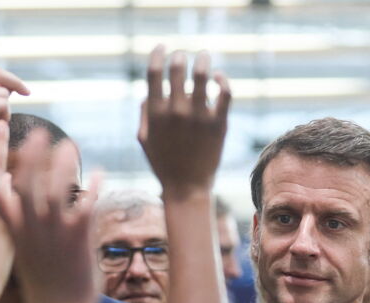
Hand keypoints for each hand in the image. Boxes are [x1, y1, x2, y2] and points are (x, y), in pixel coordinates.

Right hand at [0, 131, 100, 302]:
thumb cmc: (35, 288)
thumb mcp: (9, 258)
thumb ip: (2, 235)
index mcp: (11, 231)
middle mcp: (31, 226)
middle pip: (28, 181)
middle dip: (31, 153)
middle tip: (38, 132)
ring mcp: (55, 230)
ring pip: (58, 186)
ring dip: (64, 162)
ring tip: (69, 145)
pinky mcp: (78, 236)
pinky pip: (87, 202)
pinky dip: (93, 187)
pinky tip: (99, 175)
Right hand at [139, 47, 230, 197]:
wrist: (187, 188)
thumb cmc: (164, 163)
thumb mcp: (145, 139)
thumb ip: (145, 112)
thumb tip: (150, 90)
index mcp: (156, 113)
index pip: (154, 71)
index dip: (158, 54)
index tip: (162, 48)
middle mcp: (177, 111)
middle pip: (178, 68)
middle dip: (180, 56)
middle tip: (183, 55)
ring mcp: (199, 116)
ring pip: (203, 74)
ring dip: (203, 60)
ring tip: (204, 56)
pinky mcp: (219, 123)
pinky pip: (225, 92)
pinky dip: (222, 79)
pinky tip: (218, 77)